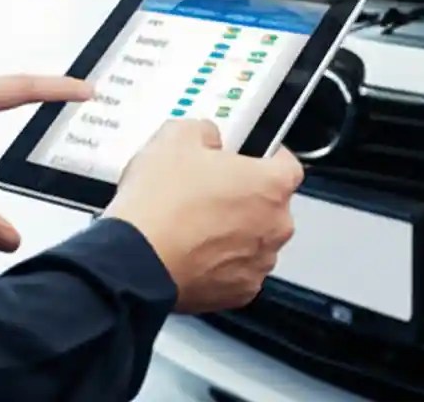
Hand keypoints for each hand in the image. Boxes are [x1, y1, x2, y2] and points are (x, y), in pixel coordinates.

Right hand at [103, 120, 303, 312]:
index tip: (246, 156)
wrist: (135, 260)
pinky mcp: (239, 292)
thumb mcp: (175, 138)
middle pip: (269, 204)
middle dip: (243, 196)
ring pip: (253, 239)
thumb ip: (204, 131)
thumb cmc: (160, 205)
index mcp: (271, 185)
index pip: (288, 164)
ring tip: (192, 223)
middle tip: (207, 189)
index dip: (265, 157)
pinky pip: (235, 270)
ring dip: (232, 231)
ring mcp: (259, 263)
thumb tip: (207, 137)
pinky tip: (190, 250)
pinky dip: (219, 263)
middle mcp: (274, 226)